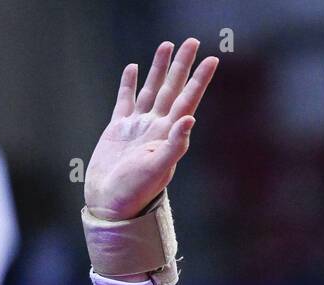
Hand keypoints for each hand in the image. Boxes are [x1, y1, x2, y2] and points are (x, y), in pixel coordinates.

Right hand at [84, 37, 218, 219]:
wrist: (111, 203)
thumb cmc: (136, 191)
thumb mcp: (159, 168)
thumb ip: (175, 144)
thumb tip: (190, 118)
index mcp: (169, 134)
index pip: (188, 100)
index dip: (200, 79)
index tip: (212, 59)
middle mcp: (157, 127)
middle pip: (173, 88)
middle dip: (182, 65)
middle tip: (191, 41)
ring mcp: (138, 126)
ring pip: (151, 89)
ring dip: (159, 68)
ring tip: (166, 45)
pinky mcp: (118, 129)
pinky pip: (126, 100)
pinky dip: (129, 84)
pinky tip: (133, 68)